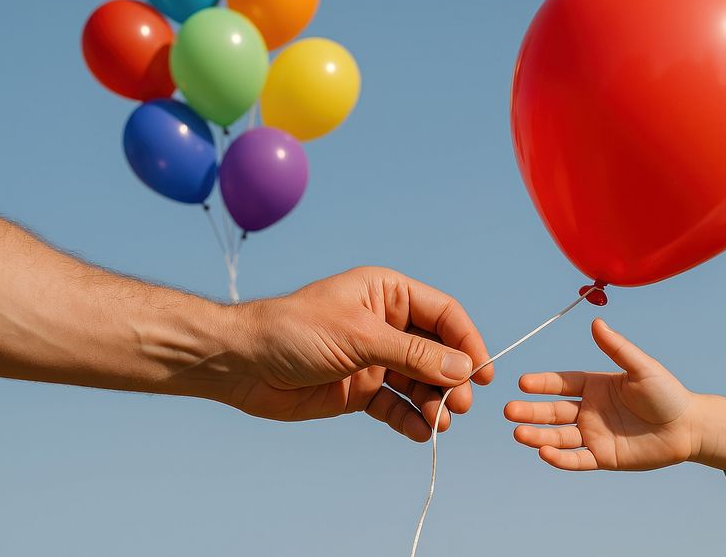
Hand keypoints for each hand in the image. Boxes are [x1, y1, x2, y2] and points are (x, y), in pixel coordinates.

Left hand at [222, 267, 492, 439]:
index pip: (444, 314)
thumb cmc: (295, 332)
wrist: (242, 365)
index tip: (484, 373)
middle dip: (452, 379)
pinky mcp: (361, 390)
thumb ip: (414, 354)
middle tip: (458, 405)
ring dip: (434, 402)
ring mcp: (375, 359)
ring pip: (421, 382)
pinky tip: (420, 432)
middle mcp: (387, 324)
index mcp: (388, 294)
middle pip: (438, 351)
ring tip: (439, 423)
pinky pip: (397, 405)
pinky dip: (411, 419)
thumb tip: (464, 369)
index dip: (468, 341)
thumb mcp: (360, 338)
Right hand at [504, 319, 725, 472]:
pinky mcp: (603, 457)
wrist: (688, 428)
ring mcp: (594, 434)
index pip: (561, 383)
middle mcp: (589, 410)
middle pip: (553, 411)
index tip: (522, 382)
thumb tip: (596, 321)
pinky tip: (544, 453)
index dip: (542, 383)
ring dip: (538, 436)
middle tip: (508, 411)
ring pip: (559, 436)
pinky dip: (560, 458)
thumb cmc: (667, 393)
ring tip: (518, 434)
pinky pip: (577, 459)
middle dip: (530, 411)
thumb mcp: (642, 367)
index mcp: (595, 385)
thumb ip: (617, 348)